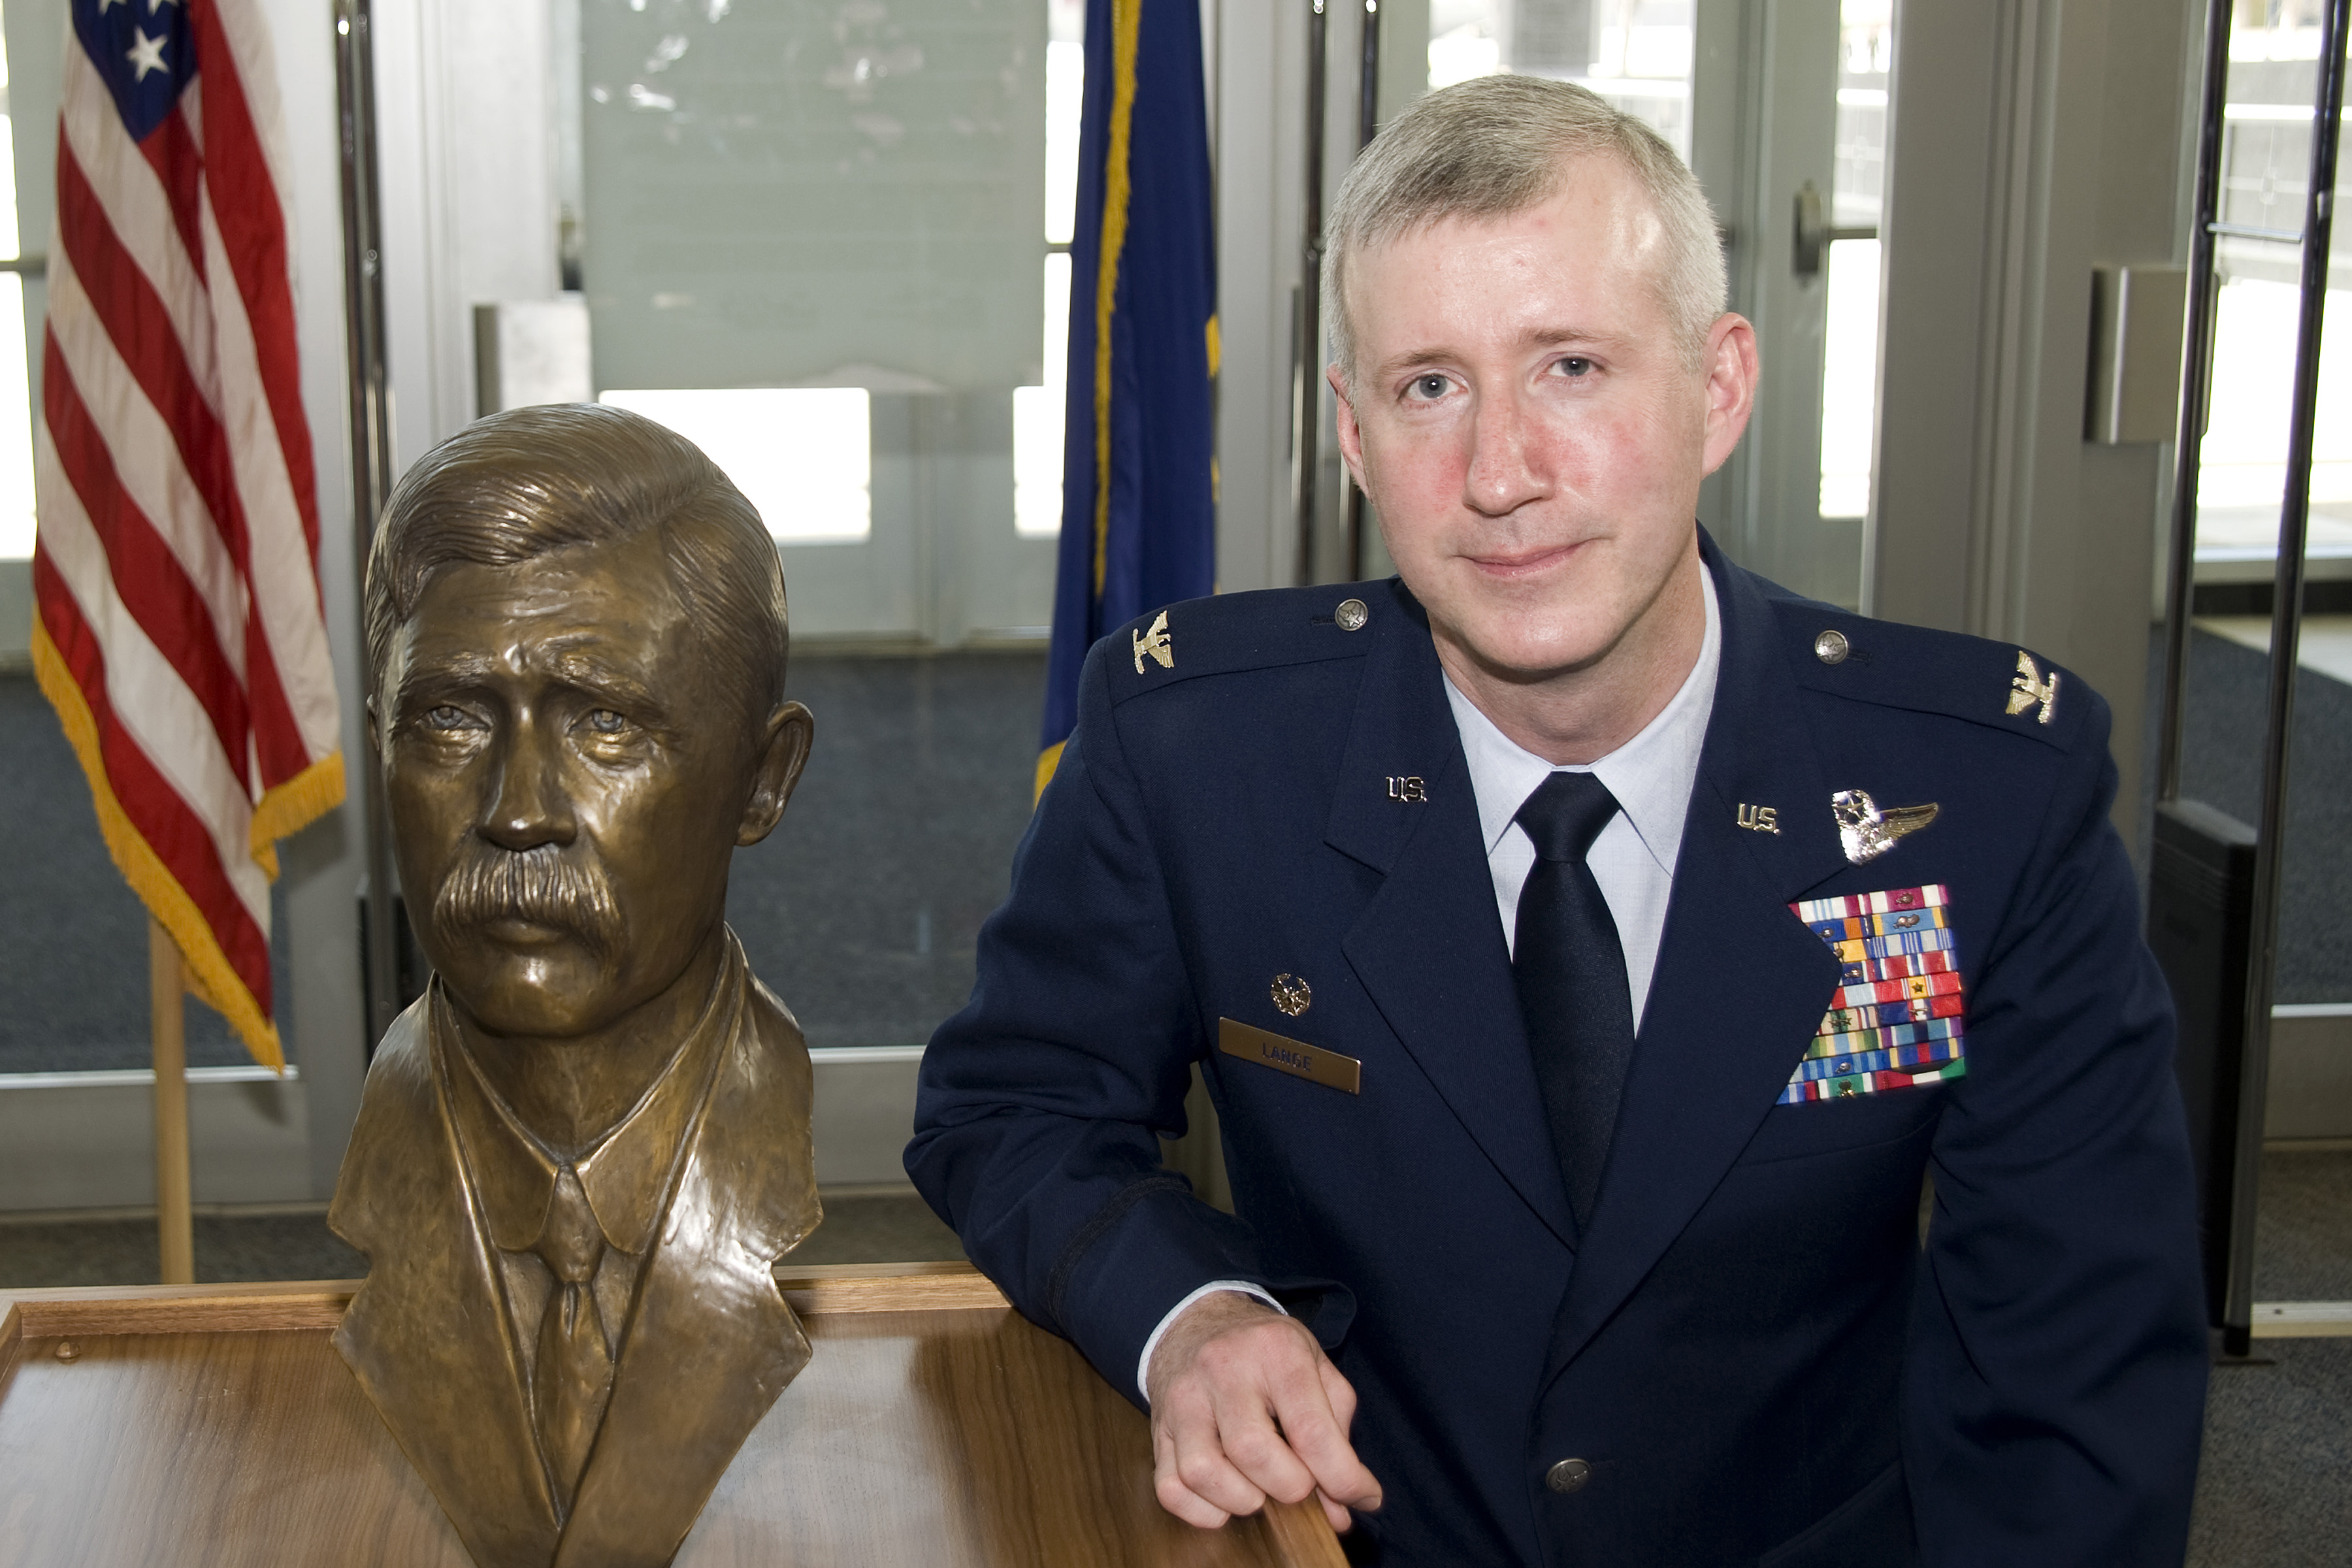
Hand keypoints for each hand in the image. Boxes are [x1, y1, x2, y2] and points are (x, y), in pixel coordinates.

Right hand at [1145, 1289, 1382, 1533]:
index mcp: (1275, 1350)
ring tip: (1260, 1489)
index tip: (1360, 1496)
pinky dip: (1202, 1511)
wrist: (1196, 1323)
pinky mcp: (1158, 1428)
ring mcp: (1184, 1399)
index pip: (1310, 1428)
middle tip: (1299, 1482)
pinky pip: (1171, 1488)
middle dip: (1289, 1487)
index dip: (1342, 1477)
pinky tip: (1225, 1498)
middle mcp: (1223, 1370)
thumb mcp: (1315, 1367)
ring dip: (1242, 1500)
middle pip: (1253, 1451)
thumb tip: (1346, 1506)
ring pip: (1203, 1472)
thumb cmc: (1266, 1353)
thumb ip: (1338, 1433)